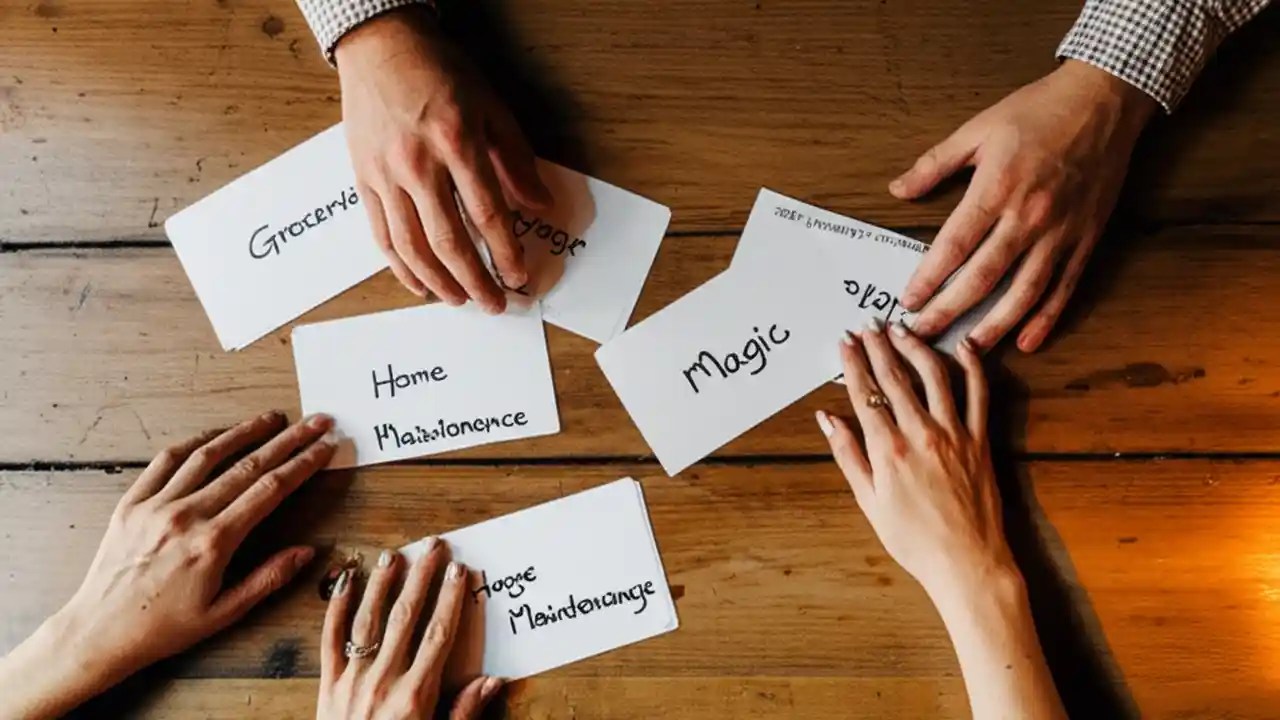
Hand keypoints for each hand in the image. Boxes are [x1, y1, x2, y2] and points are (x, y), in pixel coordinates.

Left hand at [0, 412, 334, 718]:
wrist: (99, 632)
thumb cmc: (163, 628)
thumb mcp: (224, 613)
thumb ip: (268, 579)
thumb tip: (307, 552)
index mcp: (213, 543)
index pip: (270, 490)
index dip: (303, 464)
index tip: (324, 447)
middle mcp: (185, 516)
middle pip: (248, 466)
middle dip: (288, 440)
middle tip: (314, 421)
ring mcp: (156, 505)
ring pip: (209, 455)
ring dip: (245, 432)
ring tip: (272, 418)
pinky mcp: (132, 502)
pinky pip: (167, 461)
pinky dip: (196, 443)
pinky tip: (217, 436)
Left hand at [319, 541, 501, 718]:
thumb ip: (464, 713)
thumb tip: (493, 681)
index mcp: (415, 697)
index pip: (438, 635)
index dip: (451, 599)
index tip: (460, 571)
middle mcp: (383, 682)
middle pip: (406, 618)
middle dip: (422, 578)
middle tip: (434, 547)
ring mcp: (352, 682)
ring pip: (368, 621)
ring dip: (382, 584)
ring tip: (394, 554)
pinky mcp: (327, 686)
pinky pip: (331, 639)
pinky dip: (337, 607)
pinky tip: (346, 580)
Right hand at [336, 8, 551, 311]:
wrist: (381, 46)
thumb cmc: (439, 72)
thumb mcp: (491, 107)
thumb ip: (515, 160)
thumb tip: (539, 204)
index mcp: (455, 143)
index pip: (487, 214)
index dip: (506, 252)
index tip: (519, 275)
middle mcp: (417, 164)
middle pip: (449, 241)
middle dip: (476, 280)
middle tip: (495, 303)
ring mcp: (385, 175)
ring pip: (412, 247)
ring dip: (440, 283)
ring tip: (462, 300)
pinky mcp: (363, 180)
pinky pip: (382, 236)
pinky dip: (402, 268)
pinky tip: (421, 285)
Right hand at [816, 319, 1012, 596]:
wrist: (967, 562)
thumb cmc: (913, 540)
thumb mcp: (868, 502)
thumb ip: (848, 456)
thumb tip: (827, 419)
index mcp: (889, 450)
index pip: (865, 394)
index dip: (853, 363)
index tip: (845, 342)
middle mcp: (921, 434)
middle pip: (895, 378)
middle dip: (878, 346)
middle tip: (867, 325)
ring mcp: (954, 434)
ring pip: (934, 376)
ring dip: (915, 347)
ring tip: (902, 329)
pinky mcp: (980, 440)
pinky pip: (978, 394)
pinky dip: (972, 367)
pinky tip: (963, 347)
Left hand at [891, 60, 1157, 351]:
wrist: (1104, 101)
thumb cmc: (1038, 111)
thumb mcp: (978, 128)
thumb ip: (935, 164)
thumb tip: (897, 190)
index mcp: (996, 188)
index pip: (955, 245)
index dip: (929, 278)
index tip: (908, 301)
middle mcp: (1028, 216)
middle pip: (983, 277)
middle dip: (950, 311)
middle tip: (923, 335)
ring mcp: (1060, 232)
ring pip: (1024, 292)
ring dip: (995, 326)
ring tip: (968, 349)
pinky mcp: (1086, 239)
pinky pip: (1065, 287)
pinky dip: (1047, 318)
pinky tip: (1027, 341)